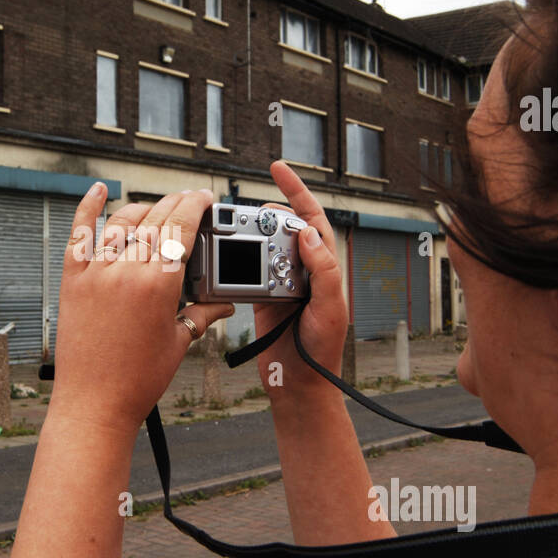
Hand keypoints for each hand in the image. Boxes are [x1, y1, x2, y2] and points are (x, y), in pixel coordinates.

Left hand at [51, 184, 234, 433]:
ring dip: (143, 209)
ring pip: (122, 222)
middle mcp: (126, 271)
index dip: (196, 206)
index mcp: (159, 285)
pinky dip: (87, 209)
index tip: (204, 198)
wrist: (94, 404)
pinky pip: (78, 235)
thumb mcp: (178, 344)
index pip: (182, 228)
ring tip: (156, 209)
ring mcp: (96, 273)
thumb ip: (201, 315)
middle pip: (155, 219)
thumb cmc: (137, 380)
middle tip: (188, 200)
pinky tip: (97, 190)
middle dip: (176, 203)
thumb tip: (223, 305)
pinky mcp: (72, 281)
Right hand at [250, 161, 348, 389]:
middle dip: (269, 212)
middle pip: (285, 228)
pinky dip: (237, 261)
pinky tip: (227, 257)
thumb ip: (325, 271)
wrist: (300, 387)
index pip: (313, 221)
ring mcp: (282, 285)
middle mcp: (304, 273)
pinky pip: (248, 271)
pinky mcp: (262, 299)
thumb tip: (310, 234)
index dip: (297, 193)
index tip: (278, 169)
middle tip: (249, 208)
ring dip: (250, 235)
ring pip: (264, 247)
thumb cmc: (322, 352)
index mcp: (325, 269)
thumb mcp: (331, 310)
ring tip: (236, 228)